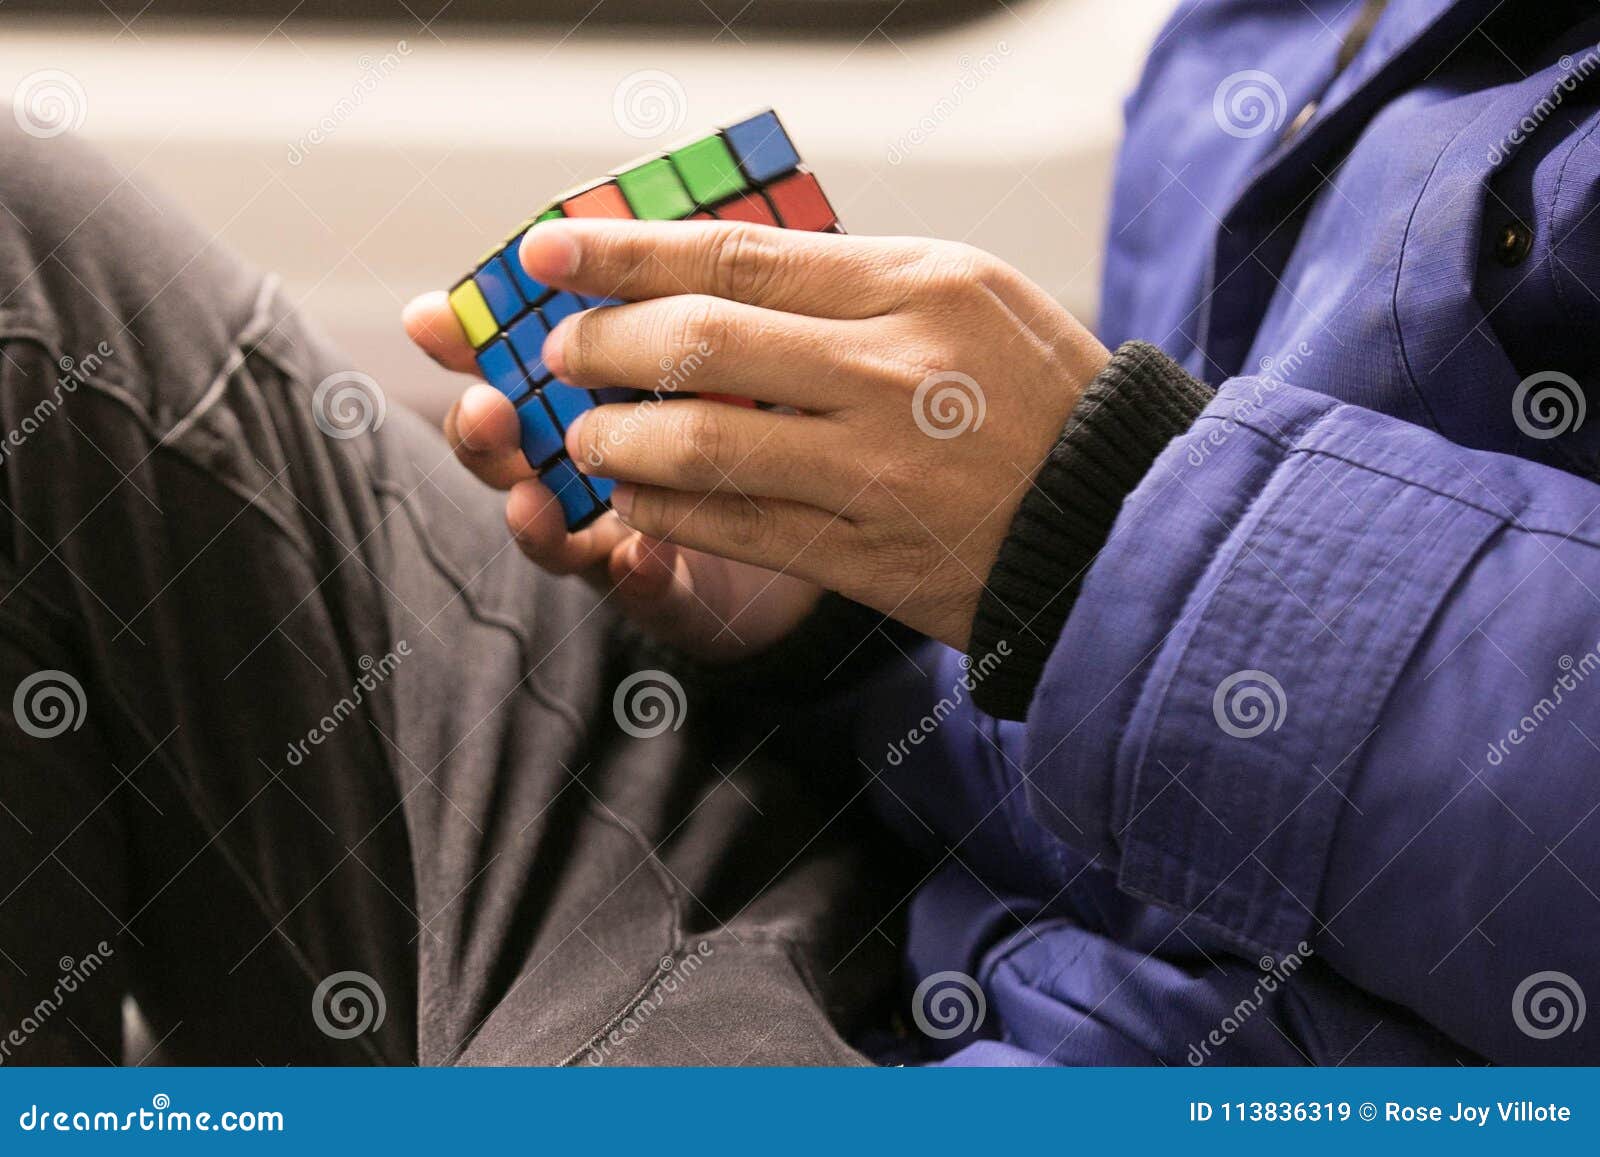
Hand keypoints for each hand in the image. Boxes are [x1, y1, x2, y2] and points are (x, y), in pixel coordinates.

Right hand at [402, 302, 821, 662]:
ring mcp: (623, 538)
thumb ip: (669, 284)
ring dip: (533, 518)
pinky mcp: (678, 597)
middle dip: (481, 434)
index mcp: (591, 393)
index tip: (430, 317)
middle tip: (484, 409)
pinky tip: (640, 553)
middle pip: (507, 456)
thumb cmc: (764, 409)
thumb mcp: (721, 334)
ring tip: (531, 501)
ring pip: (554, 535)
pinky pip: (651, 595)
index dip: (464, 341)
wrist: (826, 516)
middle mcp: (592, 469)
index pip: (507, 363)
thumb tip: (608, 221)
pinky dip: (637, 576)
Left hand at [522, 219, 1110, 650]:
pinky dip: (663, 508)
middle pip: (698, 343)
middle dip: (598, 343)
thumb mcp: (966, 289)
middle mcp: (889, 372)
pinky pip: (732, 526)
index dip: (623, 252)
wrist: (1116, 519)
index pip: (735, 256)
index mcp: (915, 286)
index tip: (547, 253)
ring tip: (586, 432)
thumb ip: (846, 275)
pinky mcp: (862, 552)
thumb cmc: (1039, 391)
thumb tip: (710, 267)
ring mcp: (874, 469)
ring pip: (698, 444)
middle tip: (557, 350)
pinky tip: (634, 495)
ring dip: (614, 436)